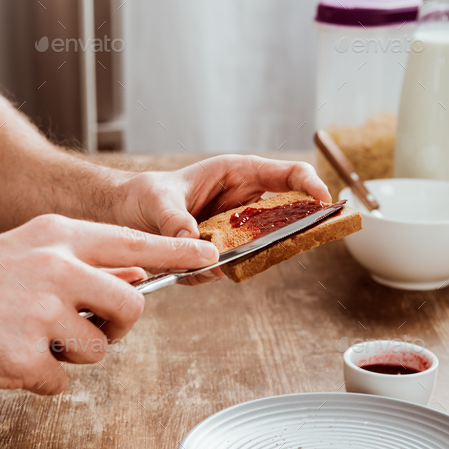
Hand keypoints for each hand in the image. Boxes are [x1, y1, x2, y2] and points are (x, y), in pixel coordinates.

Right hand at [0, 214, 217, 393]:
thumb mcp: (30, 250)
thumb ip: (86, 260)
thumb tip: (141, 273)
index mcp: (58, 237)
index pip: (133, 242)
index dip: (177, 250)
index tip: (208, 254)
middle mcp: (56, 270)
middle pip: (132, 304)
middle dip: (119, 324)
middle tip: (90, 326)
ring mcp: (41, 314)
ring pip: (99, 350)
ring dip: (74, 354)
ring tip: (32, 336)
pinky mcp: (25, 358)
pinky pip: (62, 382)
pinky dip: (42, 378)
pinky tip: (11, 357)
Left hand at [111, 155, 330, 283]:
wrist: (124, 214)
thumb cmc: (145, 194)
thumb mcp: (158, 201)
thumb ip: (176, 221)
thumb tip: (197, 245)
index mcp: (237, 174)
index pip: (288, 175)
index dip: (311, 186)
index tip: (324, 203)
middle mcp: (243, 203)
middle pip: (287, 215)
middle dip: (292, 231)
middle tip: (292, 244)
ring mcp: (235, 231)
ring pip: (259, 250)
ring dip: (239, 260)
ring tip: (204, 261)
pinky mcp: (221, 254)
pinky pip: (228, 270)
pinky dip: (208, 274)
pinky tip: (184, 269)